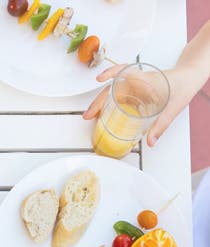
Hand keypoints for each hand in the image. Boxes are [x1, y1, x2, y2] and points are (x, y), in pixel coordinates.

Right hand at [83, 61, 209, 146]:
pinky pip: (119, 96)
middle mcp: (138, 81)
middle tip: (88, 115)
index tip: (99, 80)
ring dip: (101, 103)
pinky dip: (109, 103)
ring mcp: (136, 86)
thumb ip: (161, 125)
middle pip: (112, 87)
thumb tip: (150, 141)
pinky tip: (105, 113)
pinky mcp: (136, 91)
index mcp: (146, 80)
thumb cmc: (183, 85)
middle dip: (98, 100)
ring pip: (113, 92)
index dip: (111, 74)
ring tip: (92, 116)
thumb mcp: (173, 107)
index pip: (125, 72)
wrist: (190, 77)